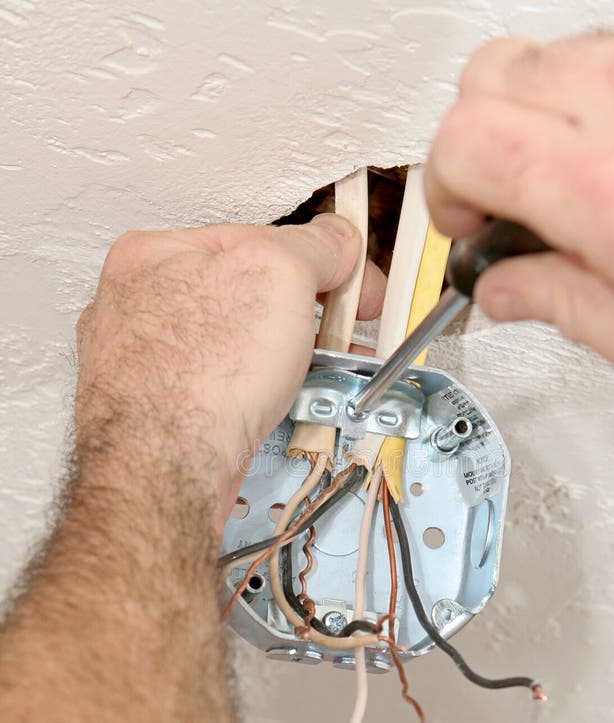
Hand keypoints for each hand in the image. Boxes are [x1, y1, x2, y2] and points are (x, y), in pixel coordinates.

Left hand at [75, 215, 382, 522]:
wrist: (164, 472)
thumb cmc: (198, 378)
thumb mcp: (278, 274)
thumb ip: (312, 246)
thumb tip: (334, 239)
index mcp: (155, 254)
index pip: (257, 239)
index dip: (319, 260)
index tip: (353, 287)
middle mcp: (138, 305)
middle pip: (245, 292)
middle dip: (303, 313)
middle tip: (340, 332)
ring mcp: (143, 362)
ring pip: (234, 343)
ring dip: (283, 355)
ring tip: (315, 371)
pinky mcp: (157, 411)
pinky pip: (220, 386)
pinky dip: (254, 391)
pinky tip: (273, 400)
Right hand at [425, 30, 613, 407]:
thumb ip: (564, 309)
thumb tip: (504, 287)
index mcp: (611, 195)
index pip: (463, 142)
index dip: (442, 187)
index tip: (467, 228)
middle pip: (488, 77)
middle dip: (471, 142)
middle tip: (502, 203)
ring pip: (548, 56)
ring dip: (530, 117)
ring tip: (566, 184)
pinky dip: (594, 100)